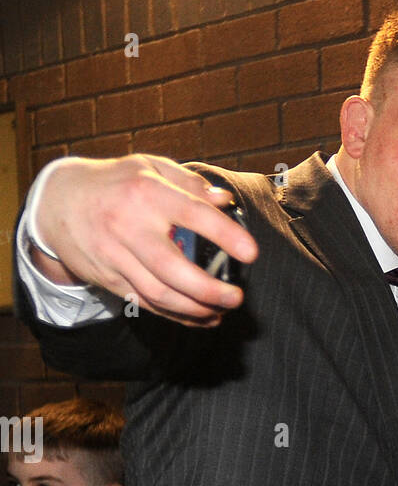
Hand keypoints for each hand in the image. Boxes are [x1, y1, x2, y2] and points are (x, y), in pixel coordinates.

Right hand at [31, 155, 257, 323]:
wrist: (57, 202)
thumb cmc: (114, 182)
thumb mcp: (149, 167)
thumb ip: (189, 183)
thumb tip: (223, 200)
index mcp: (146, 192)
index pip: (192, 215)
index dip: (225, 235)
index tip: (251, 253)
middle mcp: (129, 226)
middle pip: (173, 269)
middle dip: (209, 290)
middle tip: (237, 298)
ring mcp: (116, 256)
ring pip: (159, 294)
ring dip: (194, 309)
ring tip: (220, 311)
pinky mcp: (109, 278)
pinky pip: (146, 304)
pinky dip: (175, 315)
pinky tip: (199, 318)